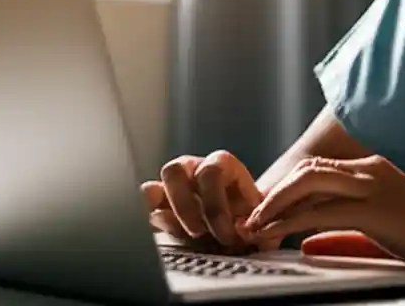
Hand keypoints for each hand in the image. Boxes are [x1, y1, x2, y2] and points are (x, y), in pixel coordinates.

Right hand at [140, 150, 280, 253]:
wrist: (244, 229)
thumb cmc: (253, 220)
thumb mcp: (262, 220)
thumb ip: (257, 225)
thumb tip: (246, 230)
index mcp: (222, 164)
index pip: (210, 173)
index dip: (216, 207)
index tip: (227, 235)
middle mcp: (193, 169)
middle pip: (174, 171)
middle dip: (185, 207)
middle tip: (199, 234)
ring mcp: (173, 187)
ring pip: (150, 190)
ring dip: (165, 217)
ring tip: (182, 238)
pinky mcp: (158, 207)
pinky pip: (143, 211)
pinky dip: (149, 225)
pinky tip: (166, 241)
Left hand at [241, 155, 404, 268]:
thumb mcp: (378, 232)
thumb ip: (341, 234)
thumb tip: (304, 242)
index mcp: (371, 169)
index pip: (316, 169)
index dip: (285, 188)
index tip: (263, 212)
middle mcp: (369, 169)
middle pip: (307, 168)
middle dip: (274, 192)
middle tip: (251, 218)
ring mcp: (374, 185)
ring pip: (310, 180)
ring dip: (277, 202)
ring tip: (256, 225)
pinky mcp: (376, 208)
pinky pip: (323, 210)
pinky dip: (293, 221)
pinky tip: (278, 234)